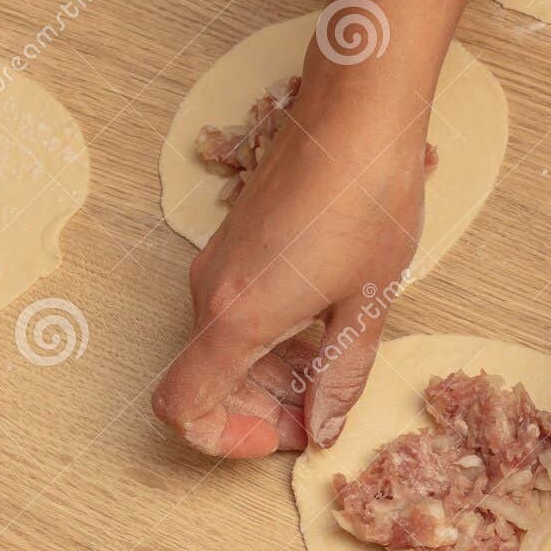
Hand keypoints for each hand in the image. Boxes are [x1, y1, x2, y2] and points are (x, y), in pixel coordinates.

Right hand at [152, 63, 429, 456]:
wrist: (357, 111)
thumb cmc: (368, 197)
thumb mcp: (367, 303)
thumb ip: (340, 376)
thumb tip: (320, 429)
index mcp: (239, 315)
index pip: (182, 407)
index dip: (225, 439)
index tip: (283, 434)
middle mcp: (212, 292)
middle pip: (205, 384)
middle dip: (260, 411)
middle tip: (323, 408)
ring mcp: (217, 265)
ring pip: (221, 350)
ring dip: (269, 376)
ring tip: (332, 364)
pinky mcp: (233, 247)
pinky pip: (233, 315)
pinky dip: (268, 340)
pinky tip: (322, 323)